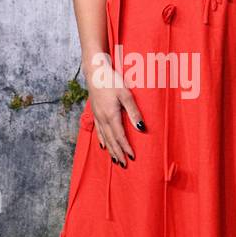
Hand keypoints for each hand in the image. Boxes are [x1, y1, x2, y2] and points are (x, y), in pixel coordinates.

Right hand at [84, 51, 144, 166]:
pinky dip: (102, 140)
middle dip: (118, 153)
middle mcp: (102, 119)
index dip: (126, 148)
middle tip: (123, 165)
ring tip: (115, 160)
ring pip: (104, 138)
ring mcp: (97, 116)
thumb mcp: (126, 94)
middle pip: (111, 140)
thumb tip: (140, 127)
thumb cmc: (112, 81)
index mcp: (111, 116)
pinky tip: (103, 145)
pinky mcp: (95, 112)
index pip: (120, 136)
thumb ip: (133, 112)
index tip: (132, 156)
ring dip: (110, 150)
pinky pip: (98, 131)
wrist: (95, 71)